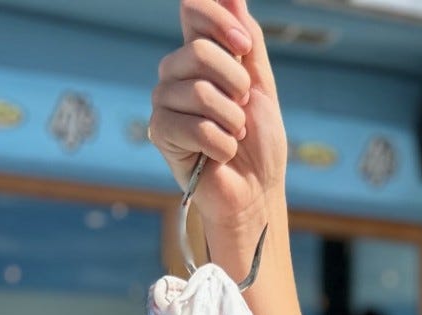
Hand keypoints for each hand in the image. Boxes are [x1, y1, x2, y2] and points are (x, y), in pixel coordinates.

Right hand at [149, 0, 289, 232]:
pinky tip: (222, 154)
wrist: (256, 189)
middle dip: (235, 83)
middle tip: (243, 109)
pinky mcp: (160, 133)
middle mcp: (175, 73)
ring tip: (235, 134)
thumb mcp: (261, 84)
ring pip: (198, 92)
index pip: (192, 11)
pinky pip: (195, 128)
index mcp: (199, 55)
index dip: (218, 20)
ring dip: (231, 120)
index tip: (243, 47)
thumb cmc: (259, 140)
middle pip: (198, 52)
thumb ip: (248, 40)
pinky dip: (222, 145)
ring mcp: (164, 102)